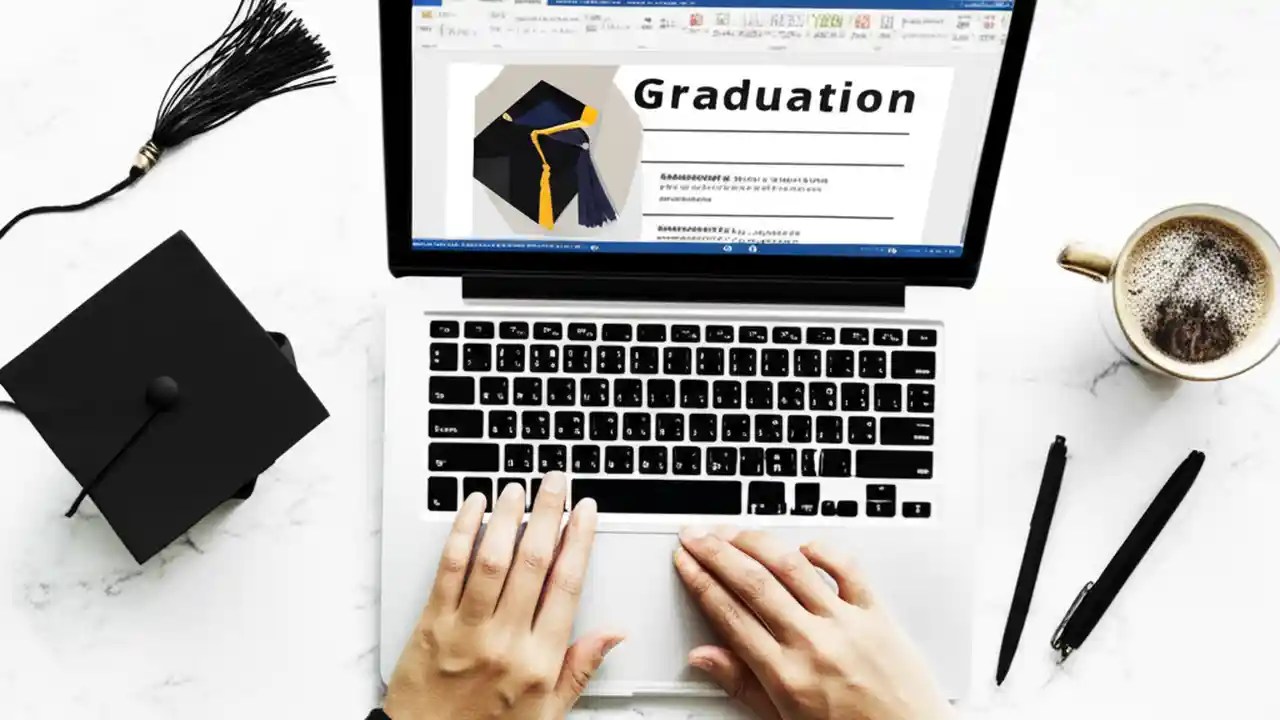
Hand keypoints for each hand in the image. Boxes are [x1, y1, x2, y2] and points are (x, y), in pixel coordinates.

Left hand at [384, 472, 621, 719]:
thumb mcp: (548, 713)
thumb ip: (580, 667)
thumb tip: (613, 634)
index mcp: (540, 660)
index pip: (567, 585)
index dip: (579, 541)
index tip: (586, 512)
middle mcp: (505, 641)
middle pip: (534, 562)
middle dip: (548, 514)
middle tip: (556, 483)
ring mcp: (466, 630)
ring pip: (492, 559)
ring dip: (507, 516)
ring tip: (517, 489)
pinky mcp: (431, 624)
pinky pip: (449, 569)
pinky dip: (462, 533)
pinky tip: (472, 510)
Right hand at [673, 528, 949, 719]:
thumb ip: (742, 684)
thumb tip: (704, 658)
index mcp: (786, 675)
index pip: (730, 614)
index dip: (700, 581)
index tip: (685, 562)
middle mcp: (813, 643)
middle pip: (752, 583)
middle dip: (716, 552)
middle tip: (696, 534)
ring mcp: (846, 624)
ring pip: (791, 567)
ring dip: (756, 541)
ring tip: (733, 530)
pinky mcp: (877, 613)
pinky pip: (847, 569)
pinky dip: (822, 550)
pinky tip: (802, 545)